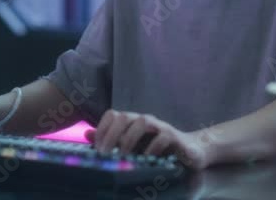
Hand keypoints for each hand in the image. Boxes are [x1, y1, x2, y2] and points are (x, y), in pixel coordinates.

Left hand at [87, 110, 212, 169]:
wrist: (188, 151)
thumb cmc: (156, 149)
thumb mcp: (131, 146)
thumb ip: (110, 139)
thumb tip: (86, 134)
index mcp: (132, 121)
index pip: (112, 114)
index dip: (102, 129)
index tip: (97, 149)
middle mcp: (144, 120)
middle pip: (124, 116)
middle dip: (112, 134)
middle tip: (105, 154)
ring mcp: (160, 126)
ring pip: (142, 122)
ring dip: (129, 139)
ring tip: (123, 156)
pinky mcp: (174, 136)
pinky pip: (162, 137)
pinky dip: (151, 148)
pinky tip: (146, 160)